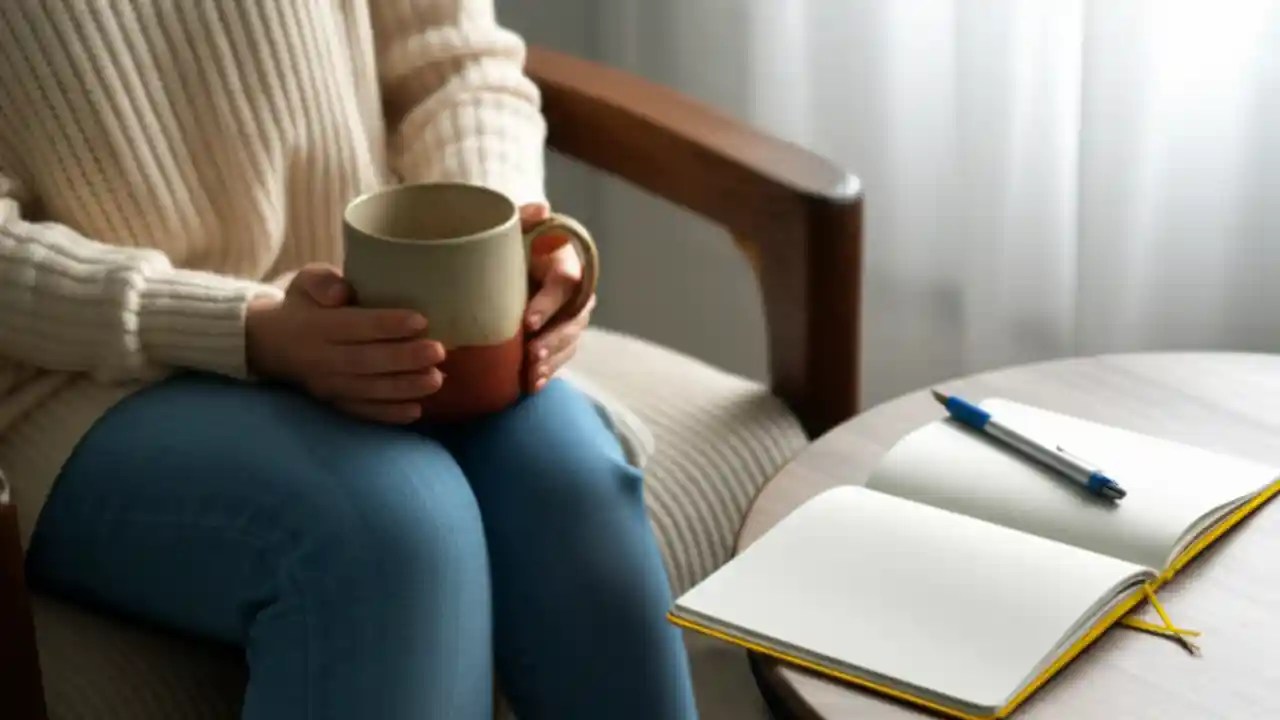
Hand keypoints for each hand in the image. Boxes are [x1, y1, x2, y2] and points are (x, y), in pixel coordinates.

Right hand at [245, 263, 445, 423]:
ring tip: (436, 379)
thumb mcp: (306, 281)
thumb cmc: (304, 305)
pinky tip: (416, 410)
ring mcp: (327, 386)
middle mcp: (320, 360)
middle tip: (438, 351)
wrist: (271, 344)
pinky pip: (362, 412)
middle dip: (404, 359)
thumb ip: (322, 281)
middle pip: (365, 361)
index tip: (421, 321)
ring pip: (367, 391)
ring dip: (404, 388)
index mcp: (315, 326)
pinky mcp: (334, 404)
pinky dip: (389, 414)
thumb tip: (342, 293)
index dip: (386, 325)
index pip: (352, 326)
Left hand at [521, 203, 594, 392]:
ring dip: (553, 360)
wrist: (509, 265)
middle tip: (531, 355)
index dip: (549, 304)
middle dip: (554, 341)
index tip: (528, 322)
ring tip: (532, 375)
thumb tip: (543, 208)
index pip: (566, 284)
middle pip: (573, 320)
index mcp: (567, 264)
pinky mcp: (561, 338)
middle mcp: (576, 294)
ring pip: (570, 342)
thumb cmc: (512, 246)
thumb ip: (525, 217)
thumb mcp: (515, 230)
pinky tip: (533, 385)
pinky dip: (549, 372)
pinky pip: (562, 358)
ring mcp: (570, 318)